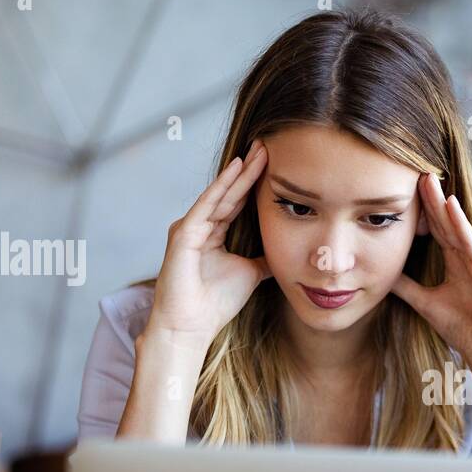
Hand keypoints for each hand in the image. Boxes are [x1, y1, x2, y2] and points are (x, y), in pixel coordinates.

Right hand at [147, 139, 271, 344]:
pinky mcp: (183, 233)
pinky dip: (222, 187)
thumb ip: (264, 259)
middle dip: (249, 169)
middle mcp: (200, 226)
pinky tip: (236, 169)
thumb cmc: (216, 303)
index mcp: (214, 233)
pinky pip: (207, 204)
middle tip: (267, 145)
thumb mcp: (251, 274)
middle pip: (230, 192)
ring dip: (239, 173)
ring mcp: (190, 227)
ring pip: (220, 194)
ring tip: (258, 152)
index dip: (255, 182)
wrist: (191, 326)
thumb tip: (288, 251)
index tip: (275, 163)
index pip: (238, 201)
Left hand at [390, 173, 471, 369]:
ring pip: (459, 227)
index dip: (421, 207)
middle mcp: (469, 256)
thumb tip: (382, 273)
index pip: (436, 227)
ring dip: (444, 203)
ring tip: (430, 179)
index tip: (403, 184)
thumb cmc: (465, 327)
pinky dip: (462, 226)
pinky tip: (451, 208)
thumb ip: (406, 287)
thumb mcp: (426, 303)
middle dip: (431, 195)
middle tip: (415, 168)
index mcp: (456, 260)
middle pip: (446, 220)